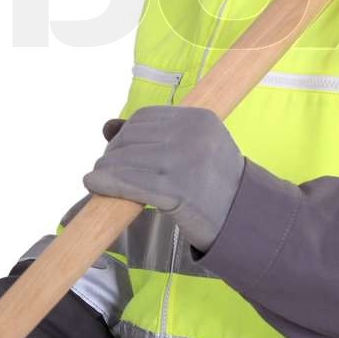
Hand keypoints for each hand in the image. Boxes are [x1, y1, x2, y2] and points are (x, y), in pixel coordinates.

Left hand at [82, 105, 244, 251]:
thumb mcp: (193, 148)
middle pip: (131, 137)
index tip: (117, 151)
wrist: (244, 220)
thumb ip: (153, 135)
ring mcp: (185, 162)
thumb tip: (107, 126)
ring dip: (106, 169)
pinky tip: (94, 185)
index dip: (124, 134)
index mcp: (200, 118)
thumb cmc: (213, 184)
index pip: (144, 117)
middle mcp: (193, 135)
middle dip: (113, 154)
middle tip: (106, 169)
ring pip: (126, 159)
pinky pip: (130, 182)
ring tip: (99, 179)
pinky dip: (106, 183)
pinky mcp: (177, 190)